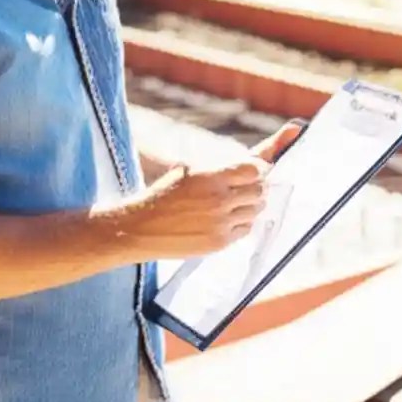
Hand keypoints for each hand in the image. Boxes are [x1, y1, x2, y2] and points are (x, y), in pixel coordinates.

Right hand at [117, 121, 303, 259]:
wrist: (141, 227)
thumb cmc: (164, 195)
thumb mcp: (189, 171)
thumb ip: (222, 167)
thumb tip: (259, 159)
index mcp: (211, 176)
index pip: (255, 169)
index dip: (259, 168)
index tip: (256, 169)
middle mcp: (219, 199)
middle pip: (260, 190)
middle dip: (257, 186)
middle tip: (246, 186)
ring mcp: (221, 223)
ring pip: (256, 210)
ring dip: (250, 205)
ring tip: (233, 203)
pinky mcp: (219, 242)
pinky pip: (246, 229)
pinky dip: (242, 223)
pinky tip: (228, 219)